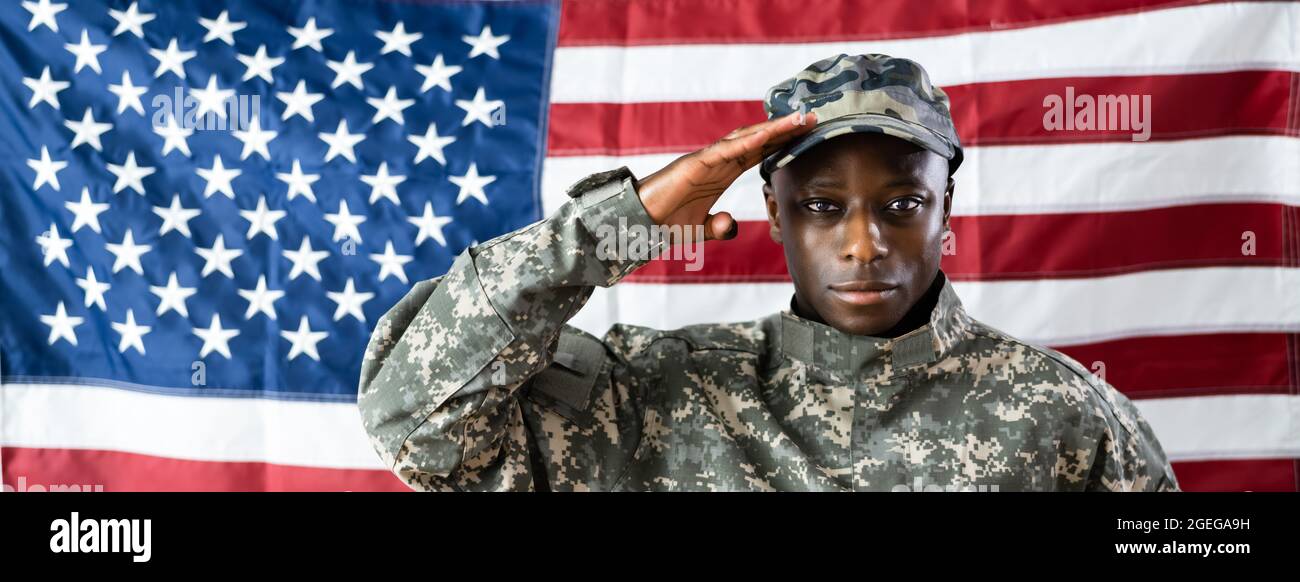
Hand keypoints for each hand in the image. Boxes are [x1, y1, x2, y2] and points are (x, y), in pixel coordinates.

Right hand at [634, 111, 816, 241]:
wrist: (638, 224)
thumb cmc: (664, 223)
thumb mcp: (699, 230)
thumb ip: (717, 227)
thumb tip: (730, 224)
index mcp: (721, 173)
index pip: (758, 152)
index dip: (782, 143)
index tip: (806, 135)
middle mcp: (716, 161)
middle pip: (757, 139)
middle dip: (785, 128)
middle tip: (813, 118)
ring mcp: (706, 159)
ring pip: (745, 138)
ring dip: (773, 128)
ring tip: (799, 119)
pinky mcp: (693, 164)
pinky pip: (725, 150)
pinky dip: (747, 141)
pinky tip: (768, 135)